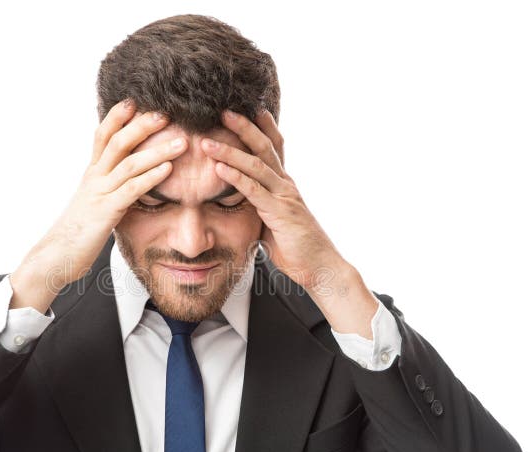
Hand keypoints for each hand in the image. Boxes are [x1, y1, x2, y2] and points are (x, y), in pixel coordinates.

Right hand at [10, 99, 188, 311]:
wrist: (55, 256)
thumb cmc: (77, 232)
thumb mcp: (92, 203)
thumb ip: (107, 189)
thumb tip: (126, 182)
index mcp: (91, 174)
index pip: (102, 136)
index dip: (117, 117)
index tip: (135, 101)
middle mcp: (94, 178)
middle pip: (117, 142)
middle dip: (141, 125)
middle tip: (166, 113)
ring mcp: (99, 193)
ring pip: (129, 163)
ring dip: (157, 151)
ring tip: (181, 142)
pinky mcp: (106, 212)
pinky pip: (132, 190)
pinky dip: (151, 177)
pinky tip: (168, 169)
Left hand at [199, 109, 349, 291]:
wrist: (318, 266)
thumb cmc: (296, 246)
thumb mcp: (272, 221)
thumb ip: (259, 207)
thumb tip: (241, 203)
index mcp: (284, 185)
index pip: (274, 148)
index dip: (262, 127)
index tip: (247, 108)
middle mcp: (286, 184)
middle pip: (264, 147)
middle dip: (244, 127)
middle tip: (223, 110)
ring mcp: (284, 196)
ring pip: (256, 165)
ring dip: (230, 151)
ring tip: (208, 141)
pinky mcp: (280, 212)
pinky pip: (254, 191)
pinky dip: (236, 178)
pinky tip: (219, 168)